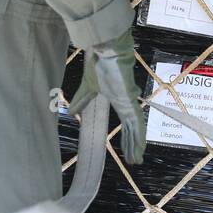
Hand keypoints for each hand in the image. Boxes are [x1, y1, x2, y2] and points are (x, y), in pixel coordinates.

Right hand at [69, 29, 145, 164]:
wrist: (104, 51)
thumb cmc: (98, 65)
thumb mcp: (87, 88)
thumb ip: (82, 100)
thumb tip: (71, 113)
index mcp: (119, 101)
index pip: (126, 124)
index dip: (127, 138)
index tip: (128, 150)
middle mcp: (127, 103)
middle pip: (132, 130)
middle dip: (132, 145)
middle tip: (134, 161)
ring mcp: (130, 102)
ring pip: (136, 130)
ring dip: (136, 146)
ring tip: (137, 161)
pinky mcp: (131, 101)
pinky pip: (138, 123)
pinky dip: (139, 137)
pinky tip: (141, 149)